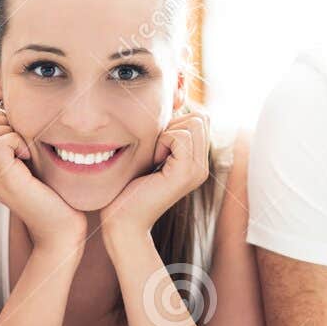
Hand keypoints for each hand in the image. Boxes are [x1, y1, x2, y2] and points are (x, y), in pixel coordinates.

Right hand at [0, 108, 86, 256]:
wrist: (63, 229)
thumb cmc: (56, 193)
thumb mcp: (35, 160)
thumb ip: (21, 140)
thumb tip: (16, 112)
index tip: (20, 135)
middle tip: (23, 140)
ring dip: (7, 130)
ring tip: (27, 149)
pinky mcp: (6, 182)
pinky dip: (16, 141)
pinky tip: (30, 157)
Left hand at [101, 111, 209, 250]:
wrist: (123, 221)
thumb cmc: (128, 188)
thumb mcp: (150, 153)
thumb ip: (165, 134)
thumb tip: (173, 104)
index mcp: (196, 161)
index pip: (200, 118)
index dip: (175, 122)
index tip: (157, 147)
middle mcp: (203, 166)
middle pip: (200, 117)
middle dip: (173, 126)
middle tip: (155, 152)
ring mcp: (199, 170)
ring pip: (193, 123)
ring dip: (167, 134)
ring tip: (155, 158)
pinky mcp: (187, 172)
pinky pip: (180, 136)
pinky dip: (162, 142)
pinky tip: (154, 163)